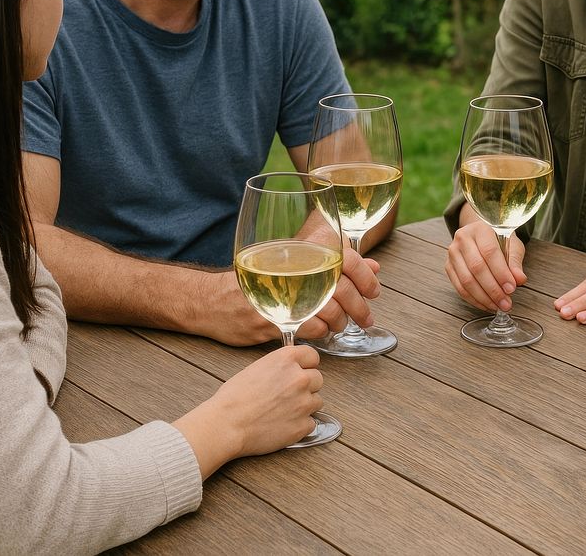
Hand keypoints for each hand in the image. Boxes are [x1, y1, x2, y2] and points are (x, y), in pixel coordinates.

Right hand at [173, 345, 323, 476]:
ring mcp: (304, 402)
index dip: (306, 365)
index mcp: (287, 360)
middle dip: (306, 386)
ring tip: (283, 410)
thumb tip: (292, 369)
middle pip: (317, 378)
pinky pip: (311, 422)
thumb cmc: (234, 398)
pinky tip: (283, 424)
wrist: (226, 424)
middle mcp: (299, 378)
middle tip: (288, 395)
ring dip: (305, 405)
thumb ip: (280, 366)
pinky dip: (300, 424)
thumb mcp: (257, 368)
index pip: (313, 356)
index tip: (302, 371)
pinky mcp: (303, 425)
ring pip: (317, 401)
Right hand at [187, 249, 379, 344]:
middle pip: (341, 288)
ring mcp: (280, 296)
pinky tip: (317, 332)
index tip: (374, 291)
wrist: (210, 301)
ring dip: (339, 323)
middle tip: (365, 318)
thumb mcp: (293, 265)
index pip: (346, 257)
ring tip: (337, 325)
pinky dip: (320, 334)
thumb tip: (374, 264)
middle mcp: (290, 270)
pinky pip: (309, 330)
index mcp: (298, 251)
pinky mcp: (270, 321)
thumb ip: (335, 263)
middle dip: (358, 307)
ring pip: (329, 312)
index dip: (366, 276)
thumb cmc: (255, 282)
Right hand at [445, 220, 525, 312]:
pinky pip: (459, 287)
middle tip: (506, 303)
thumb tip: (519, 279)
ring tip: (498, 306)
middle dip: (493, 289)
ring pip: (466, 280)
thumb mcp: (512, 246)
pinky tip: (486, 305)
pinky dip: (474, 300)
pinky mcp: (449, 266)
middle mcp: (462, 238)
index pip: (490, 252)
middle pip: (476, 268)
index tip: (511, 288)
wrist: (481, 236)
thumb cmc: (499, 241)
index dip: (501, 273)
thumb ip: (515, 262)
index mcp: (480, 229)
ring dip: (483, 298)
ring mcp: (453, 253)